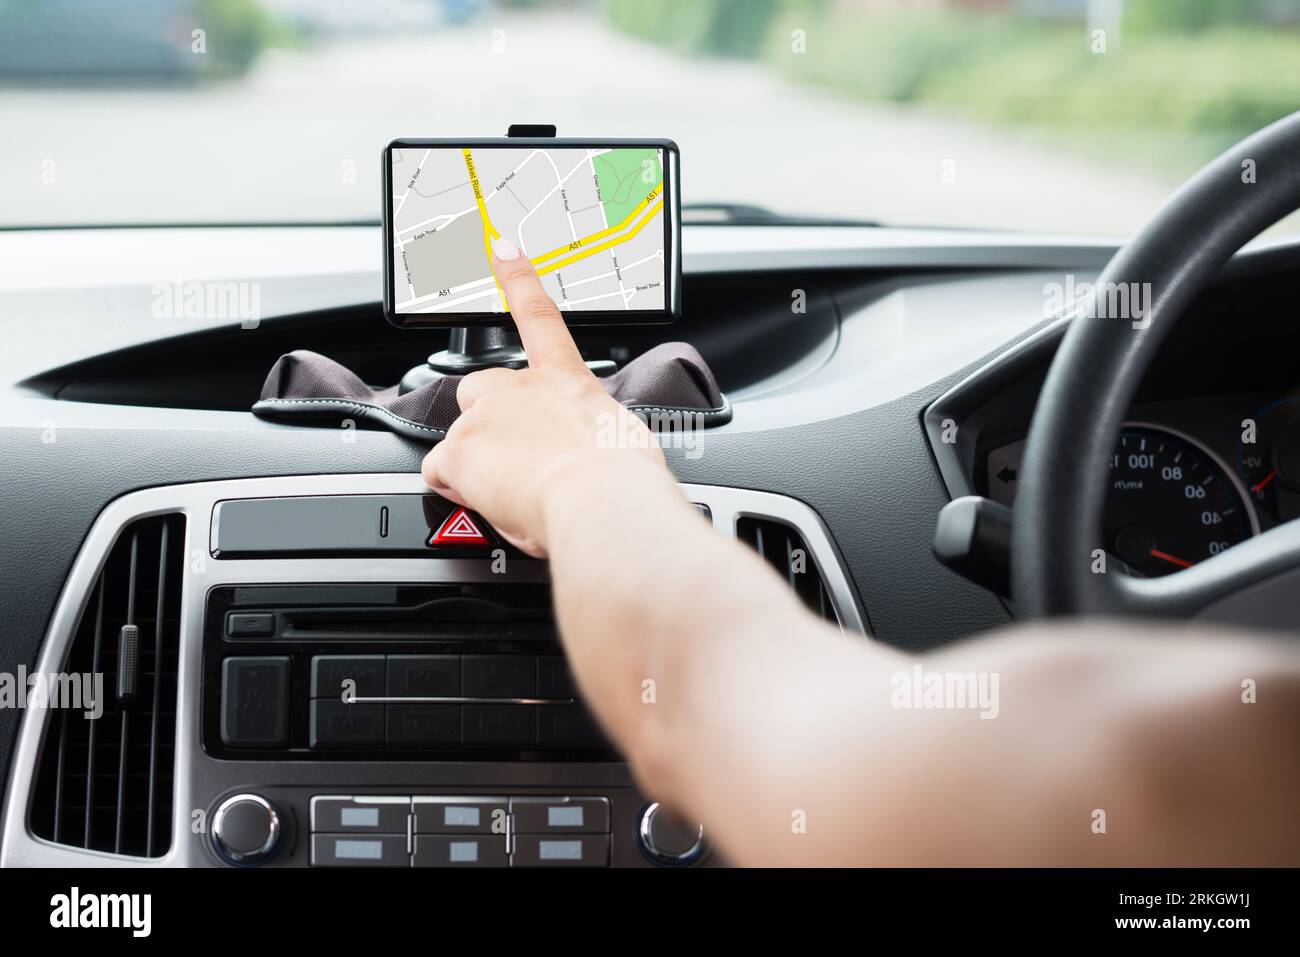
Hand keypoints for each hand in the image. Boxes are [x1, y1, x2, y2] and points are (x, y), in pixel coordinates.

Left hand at [421, 237, 670, 555]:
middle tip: (517, 458)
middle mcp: (520, 389)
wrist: (602, 501)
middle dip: (488, 420)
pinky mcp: (459, 451)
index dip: (518, 279)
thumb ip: (591, 432)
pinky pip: (440, 471)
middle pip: (480, 391)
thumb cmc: (622, 479)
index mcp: (566, 380)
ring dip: (479, 463)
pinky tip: (484, 498)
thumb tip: (589, 446)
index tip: (502, 249)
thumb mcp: (620, 440)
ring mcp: (484, 417)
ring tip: (515, 492)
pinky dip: (456, 486)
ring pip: (461, 439)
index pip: (538, 316)